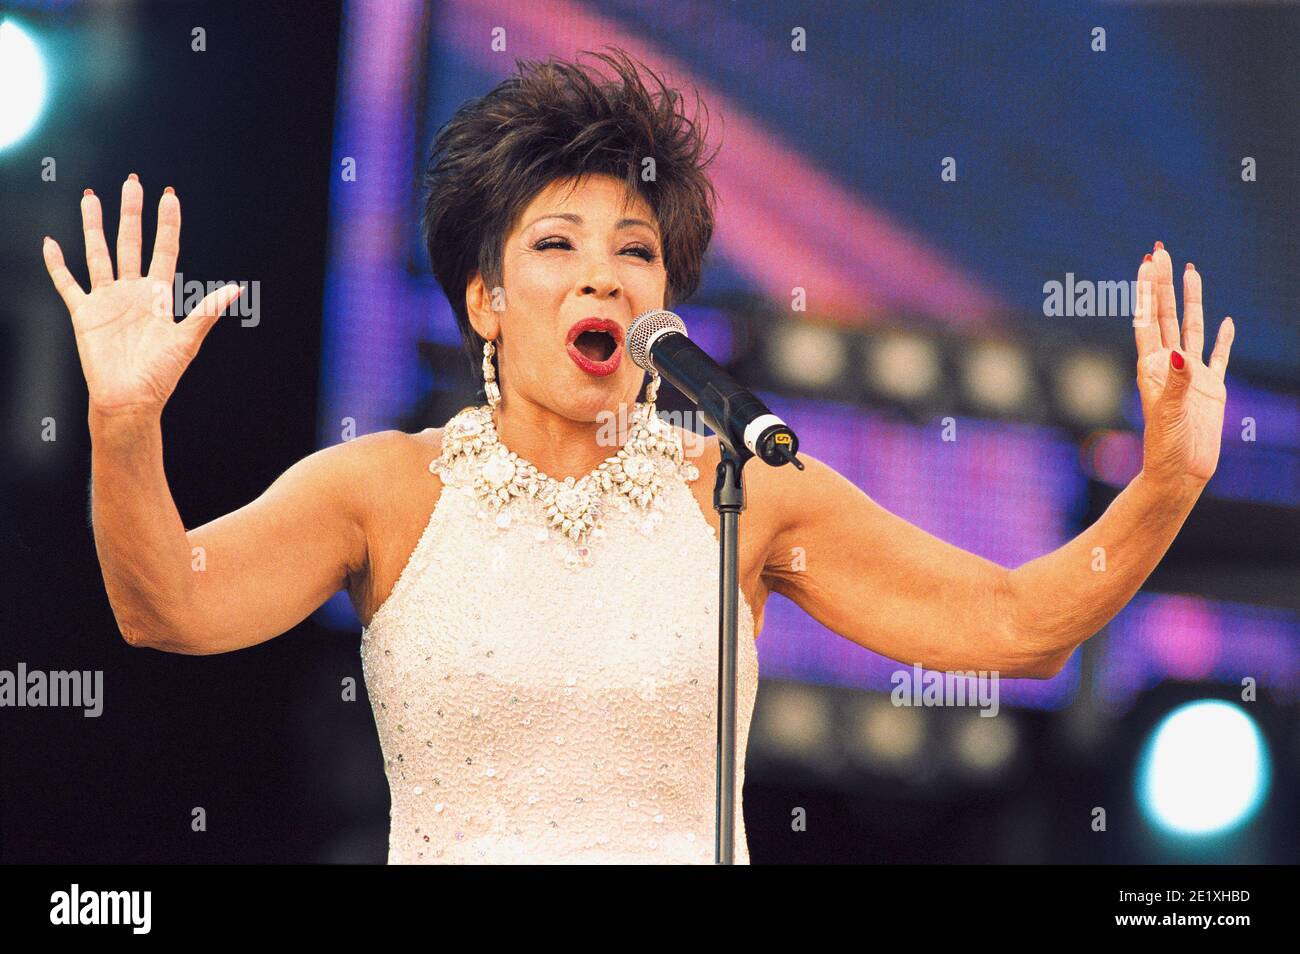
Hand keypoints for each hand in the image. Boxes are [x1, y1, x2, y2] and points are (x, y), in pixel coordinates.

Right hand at [42, 175, 242, 416]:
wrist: (129, 399)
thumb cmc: (160, 375)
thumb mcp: (187, 340)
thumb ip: (206, 312)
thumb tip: (236, 289)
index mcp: (158, 296)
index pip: (164, 250)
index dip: (167, 223)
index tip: (170, 195)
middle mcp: (132, 292)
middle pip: (131, 242)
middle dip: (131, 213)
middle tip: (131, 182)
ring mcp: (107, 300)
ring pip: (98, 253)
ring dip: (93, 225)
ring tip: (91, 197)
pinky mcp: (84, 313)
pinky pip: (67, 283)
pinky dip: (58, 264)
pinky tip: (51, 243)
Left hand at [1133, 242, 1234, 490]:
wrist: (1180, 473)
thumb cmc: (1166, 448)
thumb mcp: (1168, 414)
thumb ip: (1176, 384)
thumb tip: (1180, 355)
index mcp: (1152, 368)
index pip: (1147, 320)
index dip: (1147, 291)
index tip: (1146, 263)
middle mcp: (1170, 365)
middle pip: (1167, 314)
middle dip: (1164, 283)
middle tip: (1161, 251)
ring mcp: (1191, 375)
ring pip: (1191, 327)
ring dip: (1191, 300)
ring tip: (1190, 271)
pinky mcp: (1211, 388)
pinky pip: (1217, 356)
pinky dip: (1221, 337)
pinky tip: (1225, 321)